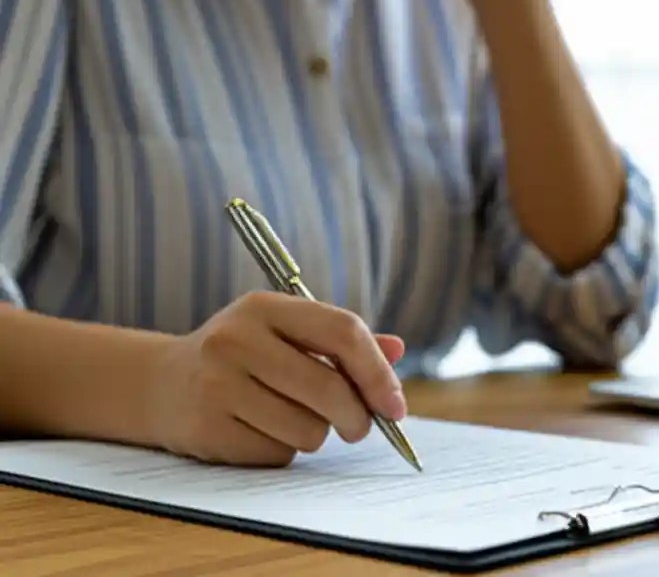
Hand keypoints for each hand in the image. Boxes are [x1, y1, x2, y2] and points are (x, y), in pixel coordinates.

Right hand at [146, 292, 407, 466]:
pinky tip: (260, 431)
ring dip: (316, 434)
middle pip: (329, 388)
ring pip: (308, 429)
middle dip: (358, 417)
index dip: (378, 372)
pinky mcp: (207, 429)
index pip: (342, 332)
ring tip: (292, 418)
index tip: (395, 405)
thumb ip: (340, 341)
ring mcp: (217, 385)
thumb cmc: (242, 356)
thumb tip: (396, 350)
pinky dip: (283, 450)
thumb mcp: (285, 332)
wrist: (159, 384)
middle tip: (360, 427)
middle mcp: (237, 340)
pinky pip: (277, 453)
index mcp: (265, 307)